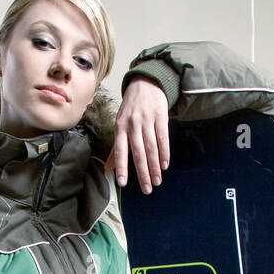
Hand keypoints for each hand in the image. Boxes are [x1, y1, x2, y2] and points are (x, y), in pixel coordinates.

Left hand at [105, 77, 169, 193]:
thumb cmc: (131, 108)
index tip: (122, 183)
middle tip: (147, 189)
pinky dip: (164, 153)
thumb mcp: (120, 124)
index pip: (120, 151)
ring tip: (157, 181)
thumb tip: (108, 168)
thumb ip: (116, 148)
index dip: (121, 167)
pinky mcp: (160, 116)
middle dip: (142, 173)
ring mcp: (147, 120)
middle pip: (138, 153)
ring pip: (151, 148)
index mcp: (120, 128)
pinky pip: (163, 138)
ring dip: (155, 167)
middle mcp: (132, 124)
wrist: (146, 83)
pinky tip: (165, 165)